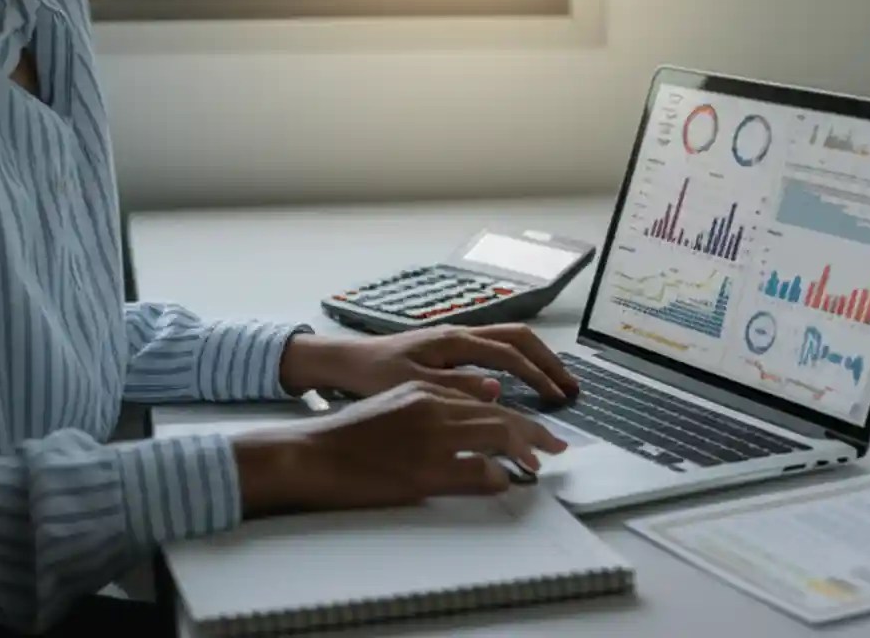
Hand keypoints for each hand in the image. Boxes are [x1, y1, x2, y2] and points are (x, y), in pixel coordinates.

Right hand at [231, 381, 567, 516]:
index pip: (485, 396)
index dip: (514, 413)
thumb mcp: (394, 406)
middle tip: (557, 445)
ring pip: (497, 435)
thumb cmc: (348, 437)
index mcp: (424, 387)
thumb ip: (432, 404)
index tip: (532, 429)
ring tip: (540, 463)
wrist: (312, 454)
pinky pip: (477, 471)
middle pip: (500, 414)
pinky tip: (501, 483)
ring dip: (524, 450)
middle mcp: (432, 404)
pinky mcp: (425, 468)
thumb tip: (475, 411)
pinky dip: (495, 477)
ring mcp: (430, 436)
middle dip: (534, 430)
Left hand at [279, 324, 579, 402]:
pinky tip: (524, 379)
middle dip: (549, 361)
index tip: (557, 399)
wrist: (348, 360)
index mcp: (455, 341)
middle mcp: (461, 332)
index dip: (537, 376)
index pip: (510, 354)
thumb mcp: (413, 386)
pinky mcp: (453, 346)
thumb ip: (455, 387)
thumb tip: (496, 388)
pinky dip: (520, 360)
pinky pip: (498, 346)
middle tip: (571, 388)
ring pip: (511, 339)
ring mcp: (458, 336)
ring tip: (556, 383)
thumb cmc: (376, 374)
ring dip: (537, 359)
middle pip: (520, 337)